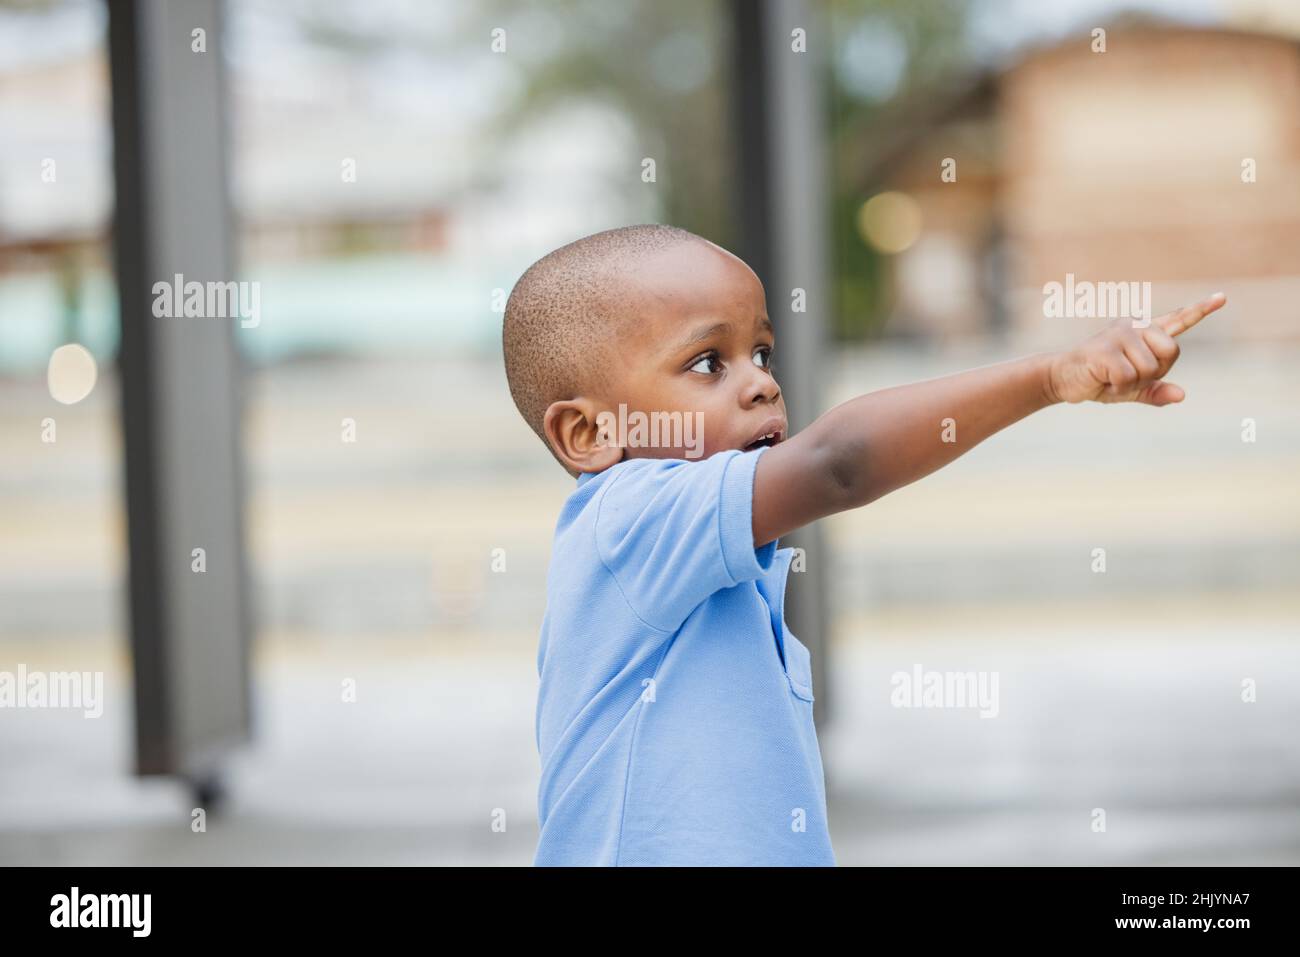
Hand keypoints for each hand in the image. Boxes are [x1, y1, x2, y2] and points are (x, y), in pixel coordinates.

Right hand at [1045, 293, 1225, 404]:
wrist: (1060, 380)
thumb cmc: (1097, 381)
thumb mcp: (1131, 389)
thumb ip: (1156, 391)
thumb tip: (1182, 395)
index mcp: (1144, 333)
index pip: (1177, 321)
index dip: (1201, 310)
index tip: (1222, 298)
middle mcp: (1135, 327)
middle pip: (1172, 351)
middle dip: (1155, 372)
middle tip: (1128, 376)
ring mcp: (1119, 335)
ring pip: (1149, 369)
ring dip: (1131, 383)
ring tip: (1109, 377)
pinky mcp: (1105, 349)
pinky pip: (1128, 377)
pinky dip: (1117, 387)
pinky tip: (1101, 379)